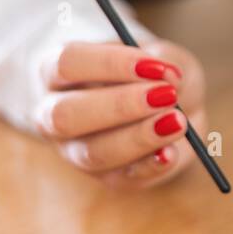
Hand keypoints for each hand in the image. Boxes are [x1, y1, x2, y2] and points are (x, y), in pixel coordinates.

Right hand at [36, 39, 206, 188]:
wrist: (172, 107)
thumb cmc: (154, 73)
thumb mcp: (162, 55)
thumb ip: (163, 59)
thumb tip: (169, 78)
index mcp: (57, 71)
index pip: (67, 63)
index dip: (110, 63)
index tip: (154, 66)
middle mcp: (54, 114)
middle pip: (66, 114)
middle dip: (120, 105)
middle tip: (167, 95)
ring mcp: (76, 151)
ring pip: (92, 153)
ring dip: (138, 137)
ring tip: (178, 122)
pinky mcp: (106, 177)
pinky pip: (121, 178)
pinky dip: (149, 166)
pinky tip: (171, 152)